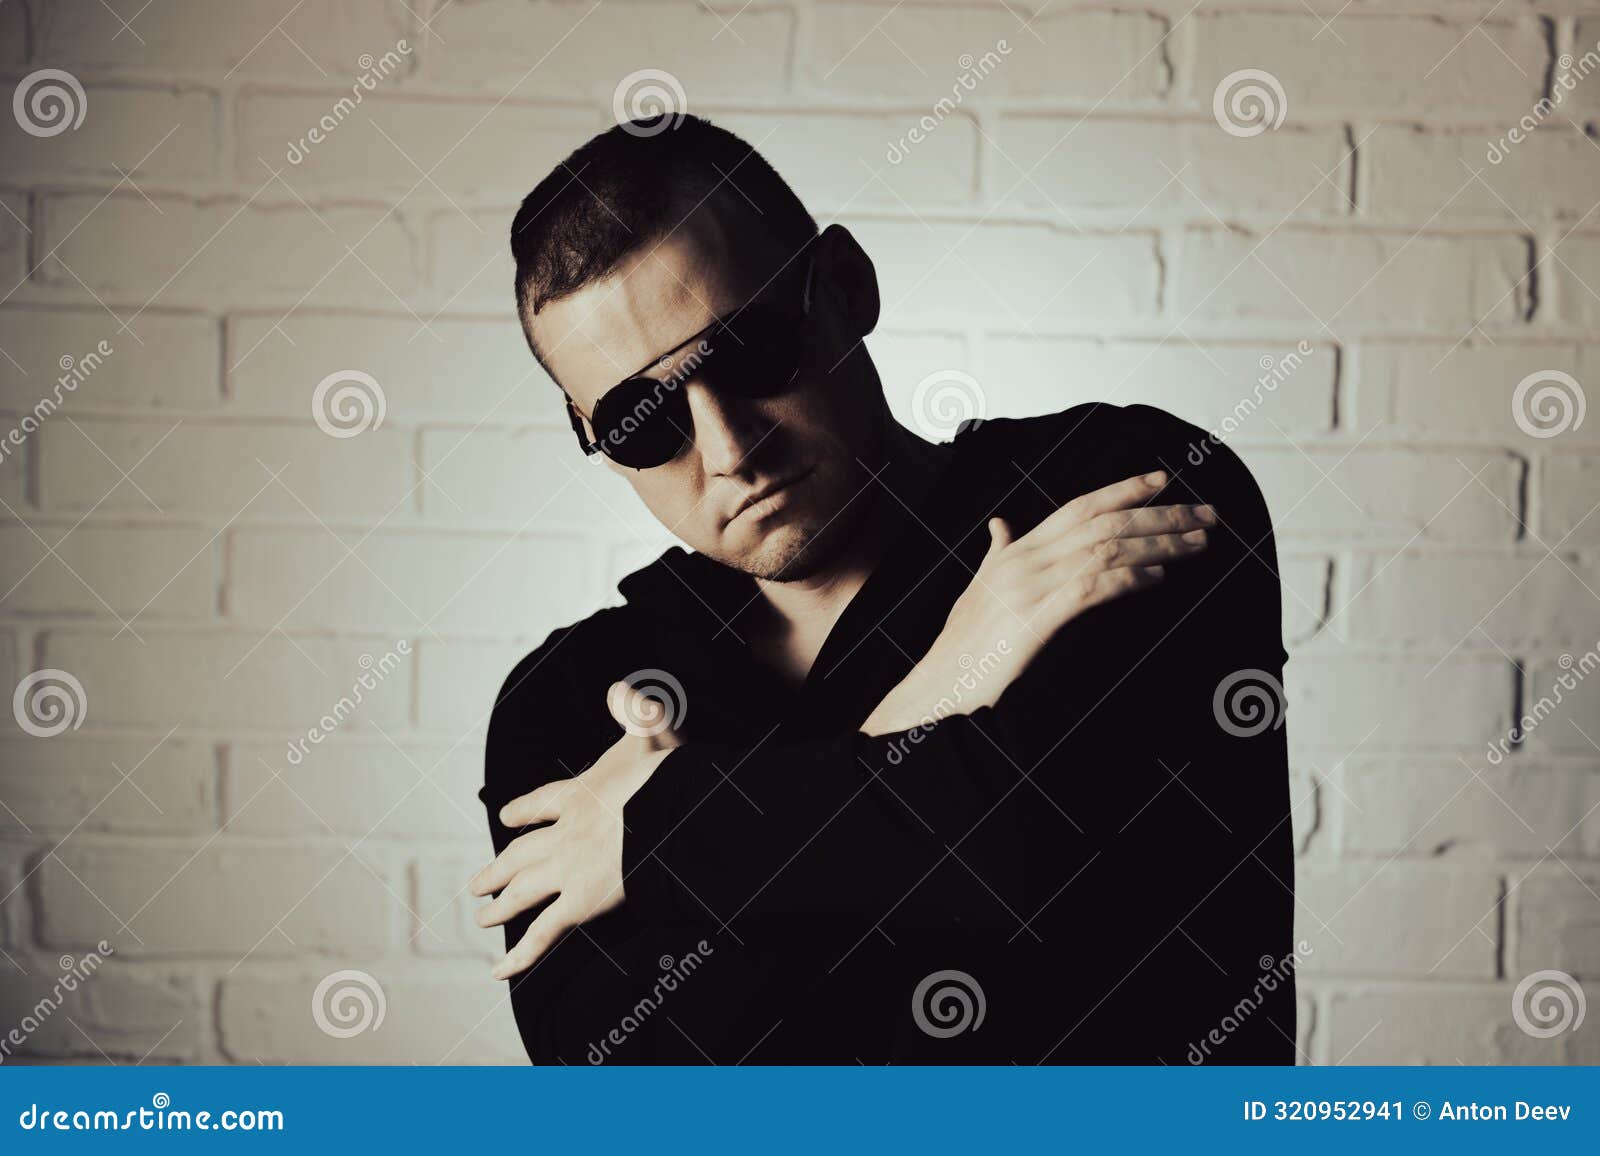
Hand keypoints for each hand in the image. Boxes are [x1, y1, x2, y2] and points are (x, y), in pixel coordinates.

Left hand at [470, 681, 683, 979]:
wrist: (667, 814)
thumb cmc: (665, 775)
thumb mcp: (653, 732)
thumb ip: (638, 712)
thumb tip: (619, 687)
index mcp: (579, 795)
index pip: (542, 803)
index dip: (523, 811)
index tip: (506, 817)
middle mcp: (564, 834)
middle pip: (520, 853)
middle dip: (498, 869)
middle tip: (475, 885)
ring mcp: (567, 870)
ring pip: (521, 892)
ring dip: (499, 906)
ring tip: (481, 917)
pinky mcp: (579, 903)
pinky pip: (541, 935)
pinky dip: (519, 956)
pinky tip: (498, 973)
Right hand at [861, 470, 1214, 733]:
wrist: (939, 685)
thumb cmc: (960, 645)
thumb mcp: (978, 589)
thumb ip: (996, 554)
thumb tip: (999, 524)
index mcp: (1016, 552)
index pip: (1078, 507)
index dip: (1123, 489)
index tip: (1165, 479)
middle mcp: (1025, 561)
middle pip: (1103, 523)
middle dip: (1161, 515)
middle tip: (1207, 516)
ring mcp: (1029, 589)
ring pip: (1106, 550)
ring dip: (1159, 545)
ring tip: (1199, 545)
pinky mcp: (1036, 621)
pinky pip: (1091, 589)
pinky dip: (1128, 578)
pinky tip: (1158, 578)